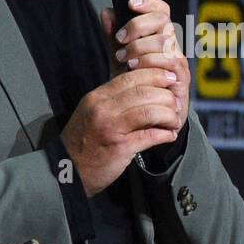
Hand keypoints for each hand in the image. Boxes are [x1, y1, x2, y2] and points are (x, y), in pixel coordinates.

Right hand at [60, 67, 182, 196]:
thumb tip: (144, 87)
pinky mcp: (120, 148)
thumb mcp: (93, 111)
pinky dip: (164, 135)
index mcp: (98, 97)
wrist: (68, 168)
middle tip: (176, 102)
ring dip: (168, 115)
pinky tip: (169, 135)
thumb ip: (115, 99)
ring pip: (150, 112)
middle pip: (144, 92)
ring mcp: (111, 128)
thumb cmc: (83, 140)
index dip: (155, 75)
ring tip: (174, 120)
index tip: (170, 78)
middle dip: (166, 96)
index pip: (131, 77)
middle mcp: (104, 109)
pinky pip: (150, 137)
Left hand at [100, 0, 190, 128]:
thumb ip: (114, 38)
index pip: (161, 10)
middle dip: (138, 26)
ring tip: (124, 59)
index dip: (149, 2)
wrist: (146, 121)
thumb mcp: (120, 60)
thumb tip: (107, 12)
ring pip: (165, 40)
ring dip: (141, 47)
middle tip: (121, 40)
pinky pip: (170, 61)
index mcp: (158, 37)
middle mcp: (171, 46)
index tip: (131, 4)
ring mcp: (178, 61)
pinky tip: (134, 69)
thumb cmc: (136, 89)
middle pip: (163, 20)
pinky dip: (149, 62)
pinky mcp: (182, 78)